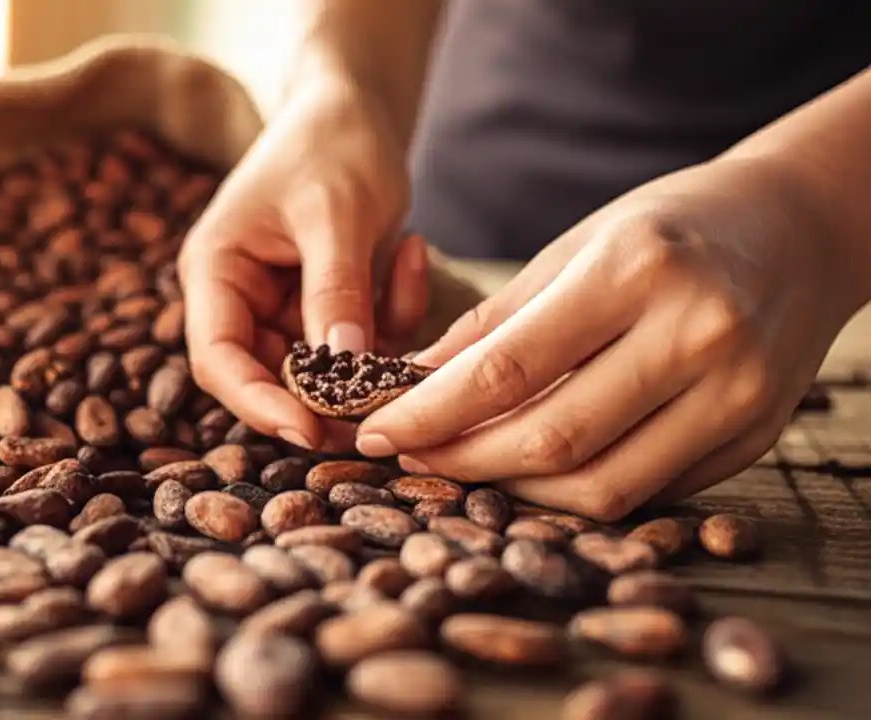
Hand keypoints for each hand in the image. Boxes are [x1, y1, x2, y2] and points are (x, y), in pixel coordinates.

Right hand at [179, 78, 427, 450]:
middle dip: (335, 387)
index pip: (219, 360)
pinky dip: (398, 310)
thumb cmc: (332, 144)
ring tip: (407, 262)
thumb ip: (335, 289)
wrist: (358, 108)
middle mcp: (243, 299)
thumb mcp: (335, 213)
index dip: (258, 404)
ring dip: (378, 339)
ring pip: (329, 369)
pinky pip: (366, 342)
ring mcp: (287, 307)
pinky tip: (414, 250)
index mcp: (217, 272)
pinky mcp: (331, 308)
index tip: (311, 432)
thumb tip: (341, 369)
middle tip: (392, 387)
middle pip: (274, 378)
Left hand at [355, 157, 867, 519]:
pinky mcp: (754, 436)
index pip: (507, 370)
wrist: (799, 230)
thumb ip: (494, 324)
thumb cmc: (671, 228)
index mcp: (636, 270)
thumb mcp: (575, 249)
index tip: (377, 431)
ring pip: (601, 488)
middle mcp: (696, 334)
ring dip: (517, 490)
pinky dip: (579, 490)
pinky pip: (646, 491)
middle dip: (462, 461)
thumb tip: (411, 386)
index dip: (430, 414)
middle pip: (552, 441)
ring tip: (466, 464)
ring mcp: (737, 394)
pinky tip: (536, 468)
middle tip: (410, 456)